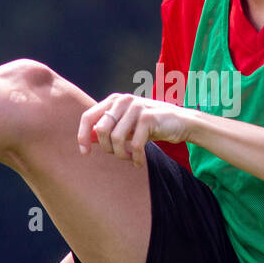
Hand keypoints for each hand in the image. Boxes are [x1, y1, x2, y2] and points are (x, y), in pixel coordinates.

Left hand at [77, 94, 195, 166]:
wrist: (181, 122)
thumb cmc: (150, 126)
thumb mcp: (127, 126)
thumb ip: (108, 129)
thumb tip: (86, 139)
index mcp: (114, 100)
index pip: (88, 117)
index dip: (82, 136)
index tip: (85, 153)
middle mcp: (123, 100)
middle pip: (100, 130)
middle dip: (107, 149)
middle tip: (120, 155)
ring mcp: (136, 107)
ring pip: (116, 139)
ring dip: (122, 155)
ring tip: (130, 158)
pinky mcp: (148, 118)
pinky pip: (134, 145)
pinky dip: (135, 158)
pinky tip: (139, 162)